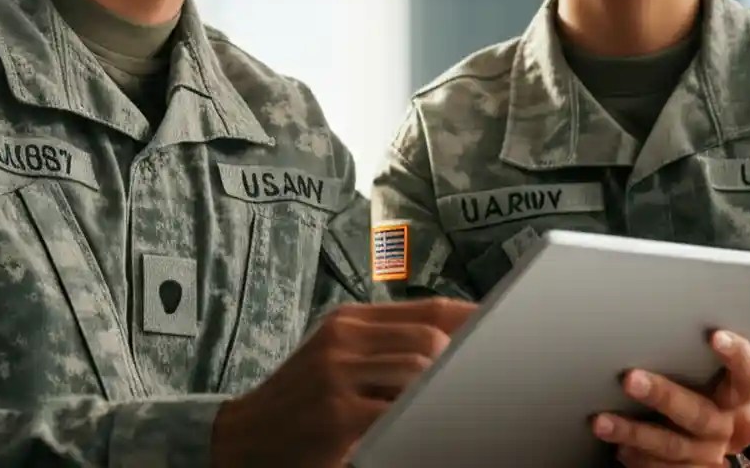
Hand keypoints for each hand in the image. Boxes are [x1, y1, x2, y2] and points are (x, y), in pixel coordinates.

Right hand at [210, 297, 478, 467]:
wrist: (239, 441)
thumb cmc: (299, 407)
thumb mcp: (336, 364)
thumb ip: (386, 350)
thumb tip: (453, 347)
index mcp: (348, 321)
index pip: (430, 309)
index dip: (475, 318)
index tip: (511, 329)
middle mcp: (342, 338)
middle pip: (432, 337)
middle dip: (464, 361)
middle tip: (485, 383)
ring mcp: (336, 373)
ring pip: (420, 367)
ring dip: (443, 390)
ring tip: (454, 408)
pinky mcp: (335, 412)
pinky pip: (398, 409)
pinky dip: (422, 417)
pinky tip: (428, 428)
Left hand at [593, 330, 749, 466]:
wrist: (701, 447)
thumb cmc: (694, 392)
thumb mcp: (700, 376)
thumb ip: (689, 358)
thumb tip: (650, 316)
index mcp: (739, 397)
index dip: (737, 356)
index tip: (715, 336)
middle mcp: (728, 426)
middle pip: (701, 413)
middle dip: (663, 396)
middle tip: (630, 379)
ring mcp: (708, 453)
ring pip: (673, 445)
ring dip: (634, 432)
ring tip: (602, 421)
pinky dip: (636, 458)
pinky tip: (618, 447)